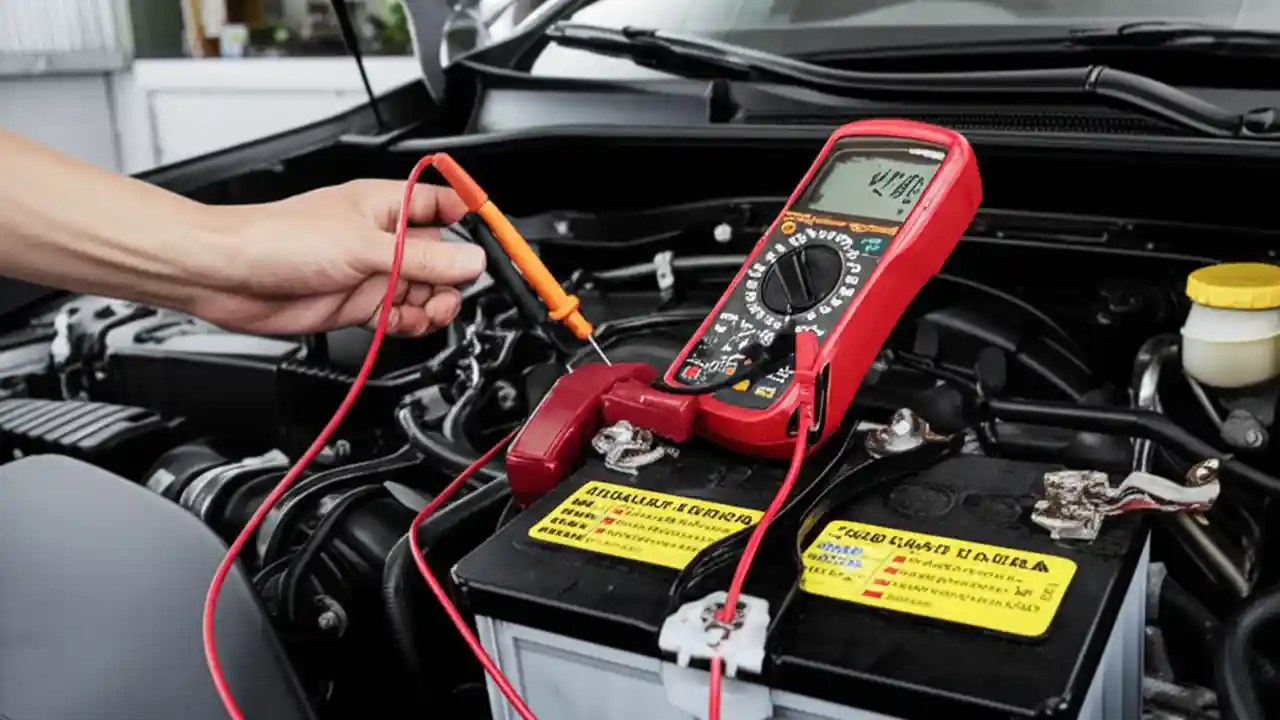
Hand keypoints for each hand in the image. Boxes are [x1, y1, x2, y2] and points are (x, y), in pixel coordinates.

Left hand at [186, 180, 484, 336]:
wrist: (230, 277)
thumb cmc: (279, 240)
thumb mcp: (364, 247)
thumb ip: (423, 257)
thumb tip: (471, 260)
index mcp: (389, 204)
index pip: (448, 205)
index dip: (475, 222)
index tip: (496, 246)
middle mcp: (385, 237)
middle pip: (444, 257)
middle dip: (453, 279)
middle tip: (446, 294)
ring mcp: (373, 271)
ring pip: (425, 291)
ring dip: (432, 306)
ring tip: (424, 313)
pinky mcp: (360, 302)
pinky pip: (402, 315)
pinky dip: (409, 324)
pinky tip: (401, 324)